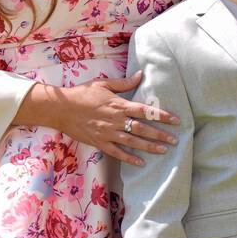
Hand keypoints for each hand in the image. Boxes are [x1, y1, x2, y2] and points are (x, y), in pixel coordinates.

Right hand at [53, 71, 180, 166]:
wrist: (61, 108)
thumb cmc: (83, 93)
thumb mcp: (104, 83)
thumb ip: (124, 82)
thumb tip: (141, 75)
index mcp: (119, 105)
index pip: (146, 110)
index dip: (162, 116)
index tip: (176, 120)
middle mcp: (116, 120)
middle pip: (143, 129)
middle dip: (160, 135)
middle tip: (175, 140)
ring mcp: (108, 133)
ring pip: (133, 142)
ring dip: (149, 147)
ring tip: (164, 150)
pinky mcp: (99, 142)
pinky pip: (117, 152)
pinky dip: (129, 158)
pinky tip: (140, 162)